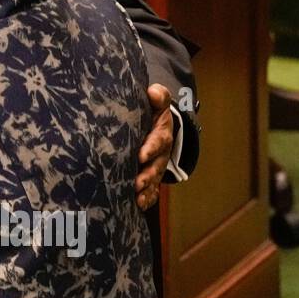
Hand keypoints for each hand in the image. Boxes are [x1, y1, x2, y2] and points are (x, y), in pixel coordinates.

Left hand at [136, 84, 174, 210]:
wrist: (157, 124)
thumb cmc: (152, 112)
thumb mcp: (157, 101)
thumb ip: (158, 95)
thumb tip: (153, 92)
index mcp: (161, 133)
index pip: (158, 141)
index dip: (150, 148)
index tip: (141, 155)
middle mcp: (160, 153)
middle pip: (156, 166)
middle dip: (147, 175)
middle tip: (136, 183)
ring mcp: (156, 166)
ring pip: (154, 180)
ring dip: (146, 190)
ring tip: (136, 198)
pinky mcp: (151, 176)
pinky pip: (151, 189)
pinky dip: (147, 198)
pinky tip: (138, 205)